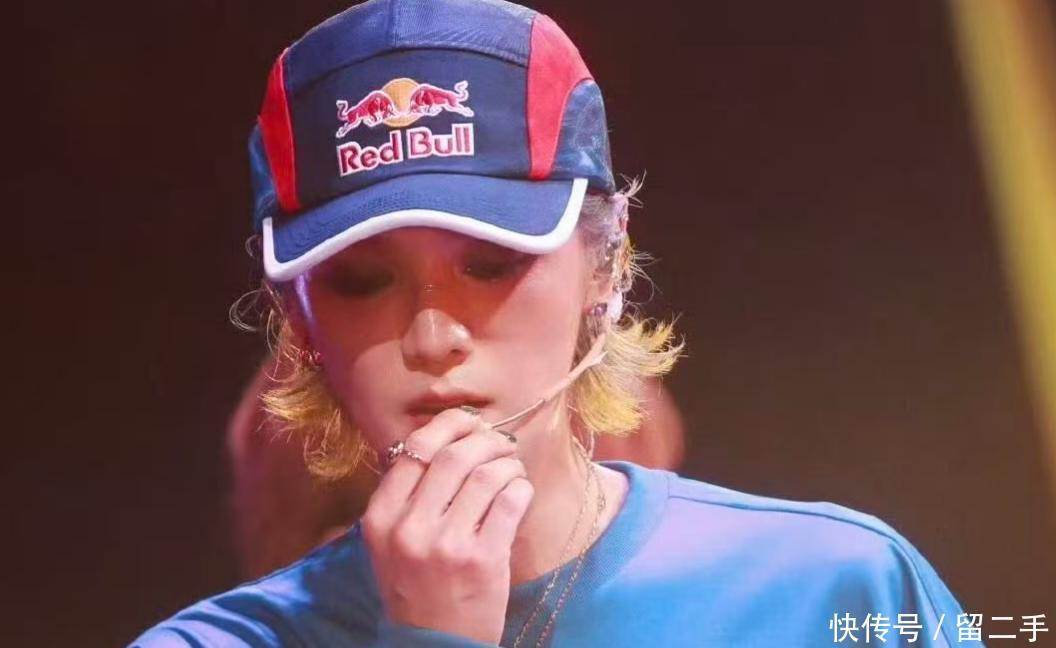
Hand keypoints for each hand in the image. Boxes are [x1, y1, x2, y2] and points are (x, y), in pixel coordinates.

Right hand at [361, 408, 533, 643]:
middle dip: (485, 439)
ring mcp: (447, 544)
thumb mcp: (392, 543)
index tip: (470, 424)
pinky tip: (520, 493)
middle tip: (500, 443)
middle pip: (454, 455)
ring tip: (512, 469)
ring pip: (486, 474)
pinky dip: (521, 488)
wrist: (435, 645)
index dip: (449, 426)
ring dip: (507, 463)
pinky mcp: (483, 559)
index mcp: (381, 518)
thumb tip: (446, 437)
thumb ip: (407, 495)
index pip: (415, 449)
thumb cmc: (417, 588)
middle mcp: (409, 528)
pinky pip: (510, 501)